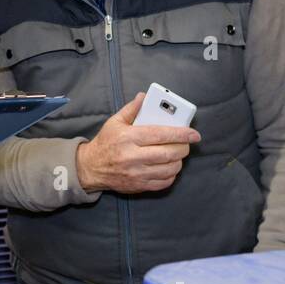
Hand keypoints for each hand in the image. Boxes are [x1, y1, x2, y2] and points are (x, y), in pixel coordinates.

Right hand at [75, 91, 199, 193]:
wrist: (91, 168)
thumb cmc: (105, 143)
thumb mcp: (114, 122)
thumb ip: (131, 109)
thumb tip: (144, 97)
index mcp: (128, 138)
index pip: (160, 135)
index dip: (181, 134)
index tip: (193, 133)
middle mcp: (132, 157)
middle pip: (168, 153)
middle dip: (183, 148)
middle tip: (186, 144)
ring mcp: (136, 174)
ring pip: (169, 169)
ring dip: (179, 161)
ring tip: (177, 154)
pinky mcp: (138, 186)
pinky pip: (163, 182)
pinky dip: (171, 175)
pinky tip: (169, 167)